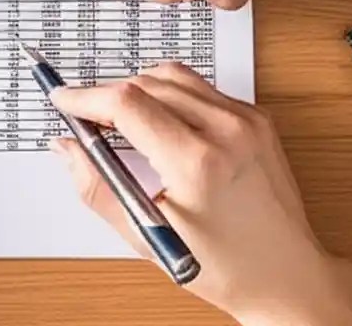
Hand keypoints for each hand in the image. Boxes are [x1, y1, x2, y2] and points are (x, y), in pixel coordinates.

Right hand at [49, 64, 351, 325]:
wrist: (287, 275)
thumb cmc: (227, 267)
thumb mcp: (148, 234)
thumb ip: (97, 186)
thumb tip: (67, 149)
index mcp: (198, 162)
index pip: (126, 102)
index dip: (85, 97)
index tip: (64, 100)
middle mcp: (228, 130)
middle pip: (146, 82)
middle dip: (108, 95)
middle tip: (87, 121)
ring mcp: (247, 120)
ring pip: (174, 75)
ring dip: (139, 90)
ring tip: (122, 122)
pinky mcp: (258, 118)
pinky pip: (202, 88)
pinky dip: (172, 98)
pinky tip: (163, 127)